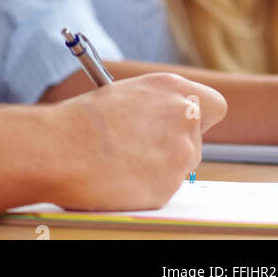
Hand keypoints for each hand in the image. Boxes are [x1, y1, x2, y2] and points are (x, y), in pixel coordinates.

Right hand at [44, 72, 226, 210]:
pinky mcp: (169, 187)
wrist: (62, 147)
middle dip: (174, 145)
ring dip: (160, 165)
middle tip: (141, 146)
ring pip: (181, 165)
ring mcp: (180, 154)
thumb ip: (155, 105)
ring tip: (122, 159)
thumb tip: (161, 120)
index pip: (215, 105)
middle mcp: (184, 119)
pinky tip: (120, 175)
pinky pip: (163, 187)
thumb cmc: (83, 118)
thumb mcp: (124, 94)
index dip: (199, 117)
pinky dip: (146, 185)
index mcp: (173, 89)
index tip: (182, 123)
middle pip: (197, 139)